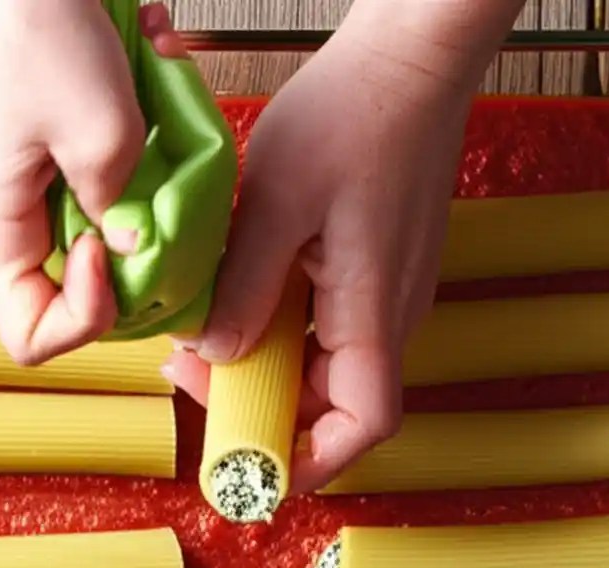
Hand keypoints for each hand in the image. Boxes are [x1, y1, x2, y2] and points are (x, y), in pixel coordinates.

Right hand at [0, 1, 184, 364]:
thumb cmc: (21, 21)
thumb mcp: (100, 128)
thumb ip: (125, 203)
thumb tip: (139, 243)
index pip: (32, 334)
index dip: (90, 317)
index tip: (120, 256)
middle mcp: (2, 209)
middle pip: (69, 282)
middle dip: (129, 249)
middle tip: (163, 200)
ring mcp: (20, 169)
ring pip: (91, 219)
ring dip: (135, 182)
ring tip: (153, 119)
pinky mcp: (39, 131)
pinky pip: (91, 162)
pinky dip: (126, 134)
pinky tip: (145, 73)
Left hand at [164, 1, 519, 492]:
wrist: (411, 60)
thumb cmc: (354, 116)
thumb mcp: (275, 204)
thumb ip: (243, 289)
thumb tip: (213, 351)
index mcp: (374, 310)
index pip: (362, 424)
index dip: (312, 460)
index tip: (252, 465)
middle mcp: (392, 311)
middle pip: (334, 400)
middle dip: (264, 403)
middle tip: (197, 372)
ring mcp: (389, 289)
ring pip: (328, 361)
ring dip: (269, 359)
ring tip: (211, 325)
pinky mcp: (378, 264)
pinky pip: (331, 321)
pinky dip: (284, 323)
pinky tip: (246, 286)